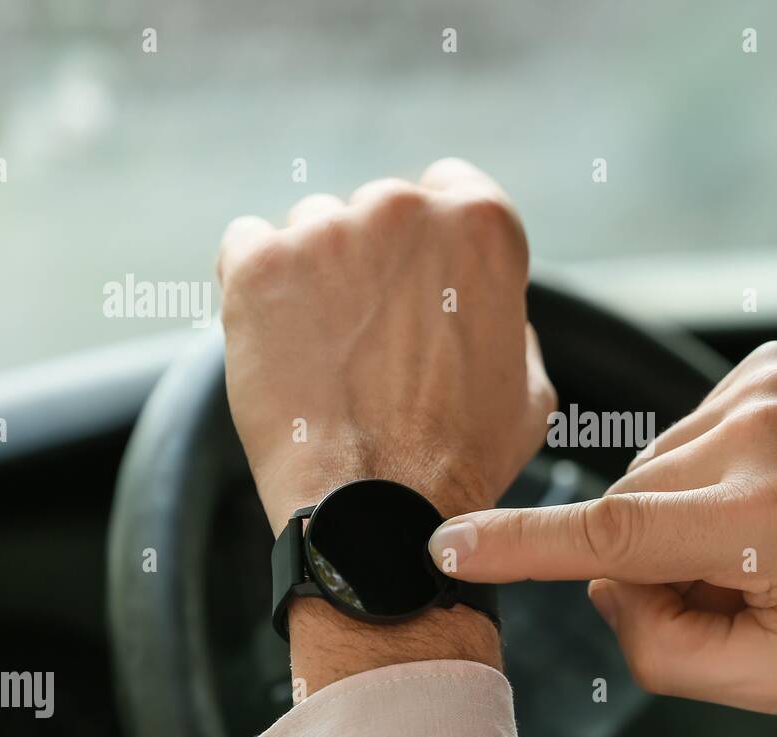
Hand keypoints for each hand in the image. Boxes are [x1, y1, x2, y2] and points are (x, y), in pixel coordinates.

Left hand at [217, 159, 554, 689]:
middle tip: (376, 336)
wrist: (376, 511)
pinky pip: (249, 245)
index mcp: (481, 226)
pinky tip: (283, 340)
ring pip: (314, 228)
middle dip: (376, 261)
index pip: (451, 185)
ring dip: (318, 275)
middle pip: (380, 211)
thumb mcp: (527, 385)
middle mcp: (403, 210)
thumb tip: (477, 303)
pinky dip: (260, 286)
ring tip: (328, 353)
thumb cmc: (462, 458)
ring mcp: (325, 231)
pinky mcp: (257, 264)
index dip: (435, 237)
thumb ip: (504, 319)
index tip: (422, 273)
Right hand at [429, 341, 776, 713]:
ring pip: (656, 469)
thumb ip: (673, 650)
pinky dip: (713, 473)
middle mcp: (759, 431)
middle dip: (657, 561)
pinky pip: (693, 432)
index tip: (448, 546)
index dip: (517, 548)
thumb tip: (603, 588)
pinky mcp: (771, 359)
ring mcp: (765, 382)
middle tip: (743, 586)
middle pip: (629, 510)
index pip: (610, 537)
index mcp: (770, 515)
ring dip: (686, 514)